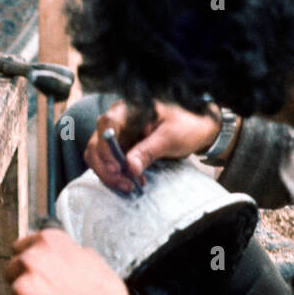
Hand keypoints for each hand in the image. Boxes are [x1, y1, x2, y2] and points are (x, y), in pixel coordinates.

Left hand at [5, 228, 156, 294]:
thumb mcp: (92, 259)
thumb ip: (65, 252)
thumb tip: (55, 255)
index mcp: (49, 241)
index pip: (22, 246)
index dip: (31, 261)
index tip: (38, 272)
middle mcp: (32, 259)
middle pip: (13, 268)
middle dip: (26, 280)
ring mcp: (22, 286)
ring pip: (14, 292)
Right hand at [84, 100, 221, 192]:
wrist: (196, 128)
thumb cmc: (186, 124)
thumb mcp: (170, 138)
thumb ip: (148, 151)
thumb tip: (129, 168)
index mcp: (129, 109)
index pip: (107, 124)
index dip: (106, 147)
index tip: (117, 167)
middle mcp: (118, 121)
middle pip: (97, 143)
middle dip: (106, 167)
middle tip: (124, 183)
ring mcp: (117, 136)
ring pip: (98, 157)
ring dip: (108, 175)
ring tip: (129, 185)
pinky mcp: (119, 149)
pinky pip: (107, 164)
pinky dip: (115, 176)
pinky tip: (131, 181)